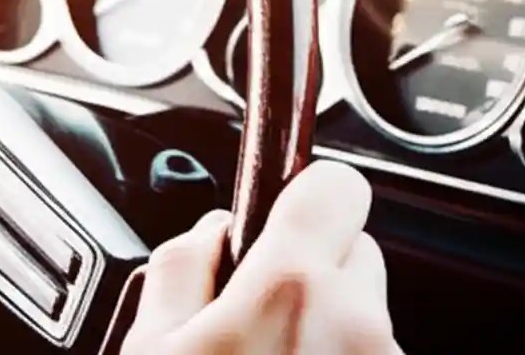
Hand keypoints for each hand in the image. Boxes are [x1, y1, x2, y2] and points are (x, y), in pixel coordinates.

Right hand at [122, 162, 399, 353]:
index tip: (281, 217)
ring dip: (327, 331)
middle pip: (351, 255)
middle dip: (309, 277)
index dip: (303, 195)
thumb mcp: (151, 348)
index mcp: (292, 291)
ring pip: (362, 316)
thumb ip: (179, 268)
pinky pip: (373, 354)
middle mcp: (361, 327)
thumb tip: (210, 232)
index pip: (337, 186)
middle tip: (257, 326)